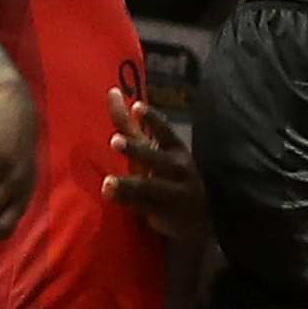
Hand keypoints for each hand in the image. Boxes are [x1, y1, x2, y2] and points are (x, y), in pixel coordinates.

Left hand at [102, 89, 207, 242]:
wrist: (200, 216)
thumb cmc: (169, 175)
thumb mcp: (155, 150)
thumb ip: (132, 126)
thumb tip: (111, 92)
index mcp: (176, 149)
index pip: (164, 131)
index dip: (151, 119)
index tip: (136, 106)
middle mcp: (177, 168)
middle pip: (155, 158)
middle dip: (136, 150)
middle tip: (114, 141)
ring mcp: (173, 192)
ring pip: (149, 187)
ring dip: (128, 184)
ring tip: (108, 183)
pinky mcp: (165, 213)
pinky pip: (144, 207)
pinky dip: (126, 202)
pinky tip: (109, 195)